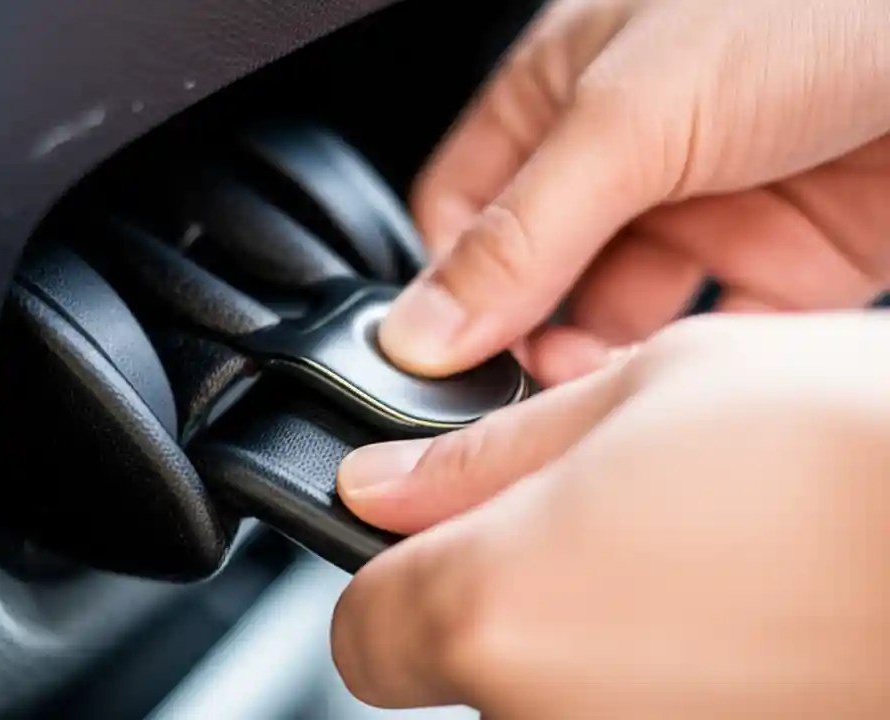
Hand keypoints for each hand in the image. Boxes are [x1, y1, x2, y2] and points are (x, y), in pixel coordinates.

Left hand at [331, 312, 889, 716]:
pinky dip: (661, 679)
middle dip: (502, 597)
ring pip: (550, 699)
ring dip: (589, 638)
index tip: (435, 533)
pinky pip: (632, 716)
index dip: (391, 573)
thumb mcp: (638, 393)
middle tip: (600, 521)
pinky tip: (736, 614)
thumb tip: (385, 485)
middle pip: (458, 668)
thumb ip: (478, 458)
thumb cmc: (846, 449)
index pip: (360, 632)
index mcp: (496, 610)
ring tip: (693, 560)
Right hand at [382, 0, 889, 384]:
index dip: (449, 288)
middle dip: (524, 341)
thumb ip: (522, 234)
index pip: (465, 210)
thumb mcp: (632, 117)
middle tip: (522, 396)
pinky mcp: (789, 255)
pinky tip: (677, 388)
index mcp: (563, 92)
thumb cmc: (815, 0)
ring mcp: (708, 204)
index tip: (446, 364)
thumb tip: (424, 329)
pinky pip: (719, 337)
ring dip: (602, 365)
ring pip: (621, 316)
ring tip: (598, 396)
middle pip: (538, 276)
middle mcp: (628, 151)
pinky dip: (691, 374)